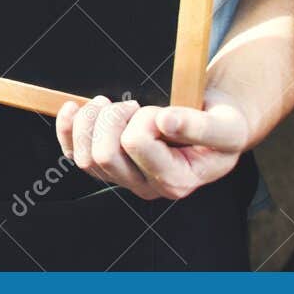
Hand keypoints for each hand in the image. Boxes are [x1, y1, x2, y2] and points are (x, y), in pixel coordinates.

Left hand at [55, 90, 249, 200]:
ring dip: (92, 120)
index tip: (161, 112)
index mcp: (175, 181)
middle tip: (134, 106)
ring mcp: (124, 179)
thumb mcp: (226, 128)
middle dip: (112, 118)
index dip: (143, 118)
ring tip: (116, 105)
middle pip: (103, 154)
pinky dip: (68, 128)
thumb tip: (166, 121)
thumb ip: (200, 126)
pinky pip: (71, 153)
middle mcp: (146, 187)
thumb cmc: (222, 129)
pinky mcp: (107, 167)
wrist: (215, 129)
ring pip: (83, 155)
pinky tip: (72, 107)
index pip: (135, 143)